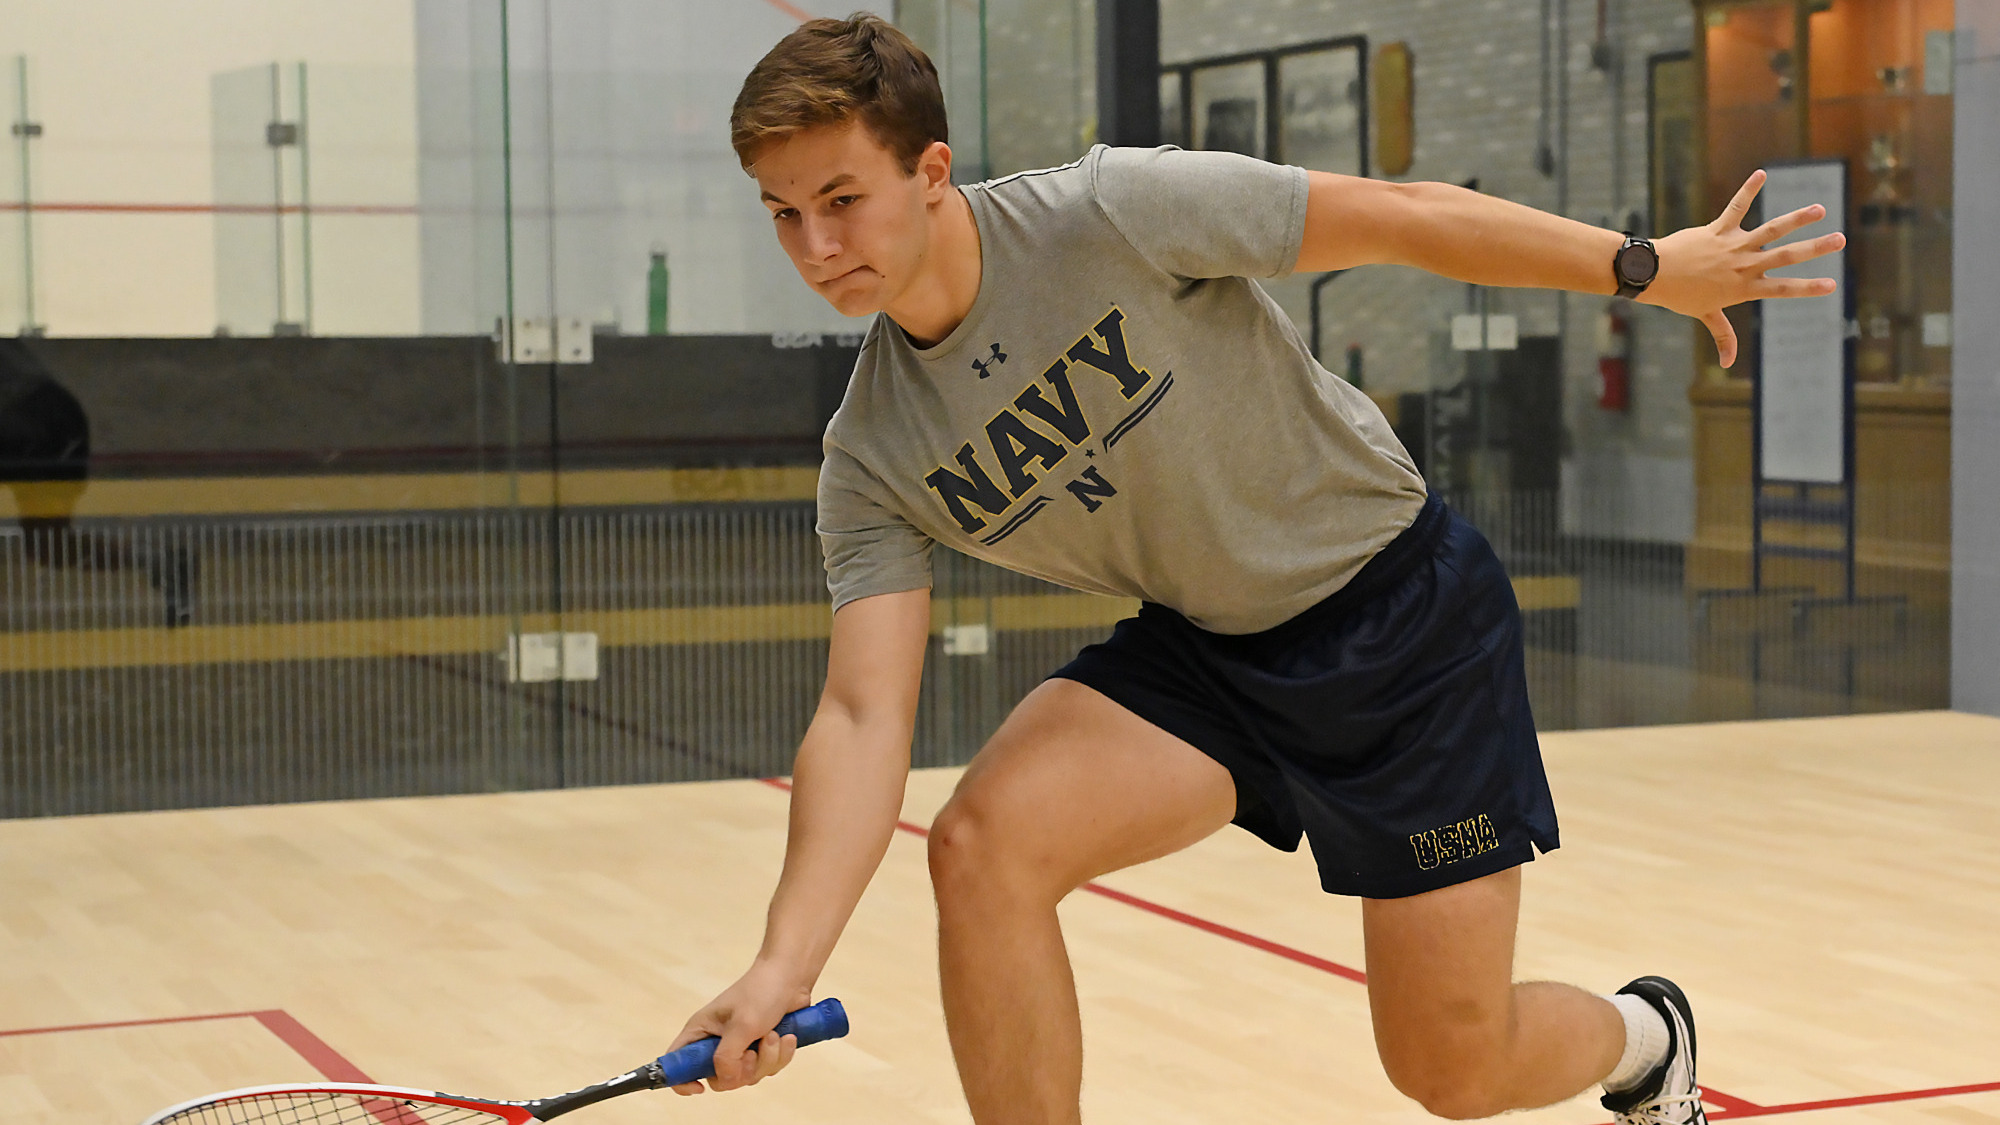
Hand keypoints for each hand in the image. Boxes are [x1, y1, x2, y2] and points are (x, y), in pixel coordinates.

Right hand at [665, 960, 811, 1094]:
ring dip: (767, 1059)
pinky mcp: (762, 1048)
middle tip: (752, 1051)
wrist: (792, 976)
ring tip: (774, 1035)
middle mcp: (717, 1042)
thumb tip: (725, 1081)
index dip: (681, 1079)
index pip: (676, 1061)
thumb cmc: (761, 991)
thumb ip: (727, 1058)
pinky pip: (768, 1068)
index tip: (700, 1088)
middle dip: (743, 1070)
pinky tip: (787, 1036)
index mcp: (701, 1031)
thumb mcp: (742, 1026)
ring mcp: (741, 1047)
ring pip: (749, 1076)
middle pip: (720, 1079)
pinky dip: (780, 1056)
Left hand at [1644, 169, 1844, 367]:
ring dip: (1795, 218)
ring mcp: (1732, 246)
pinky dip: (1748, 190)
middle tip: (1841, 240)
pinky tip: (1761, 173)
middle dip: (1815, 249)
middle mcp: (1743, 266)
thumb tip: (1727, 364)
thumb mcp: (1705, 315)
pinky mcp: (1718, 229)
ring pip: (1770, 230)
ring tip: (1819, 209)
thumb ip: (1723, 336)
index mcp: (1744, 288)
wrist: (1654, 275)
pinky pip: (1736, 207)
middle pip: (1785, 256)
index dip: (1808, 288)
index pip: (1782, 289)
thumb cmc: (1680, 296)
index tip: (1832, 285)